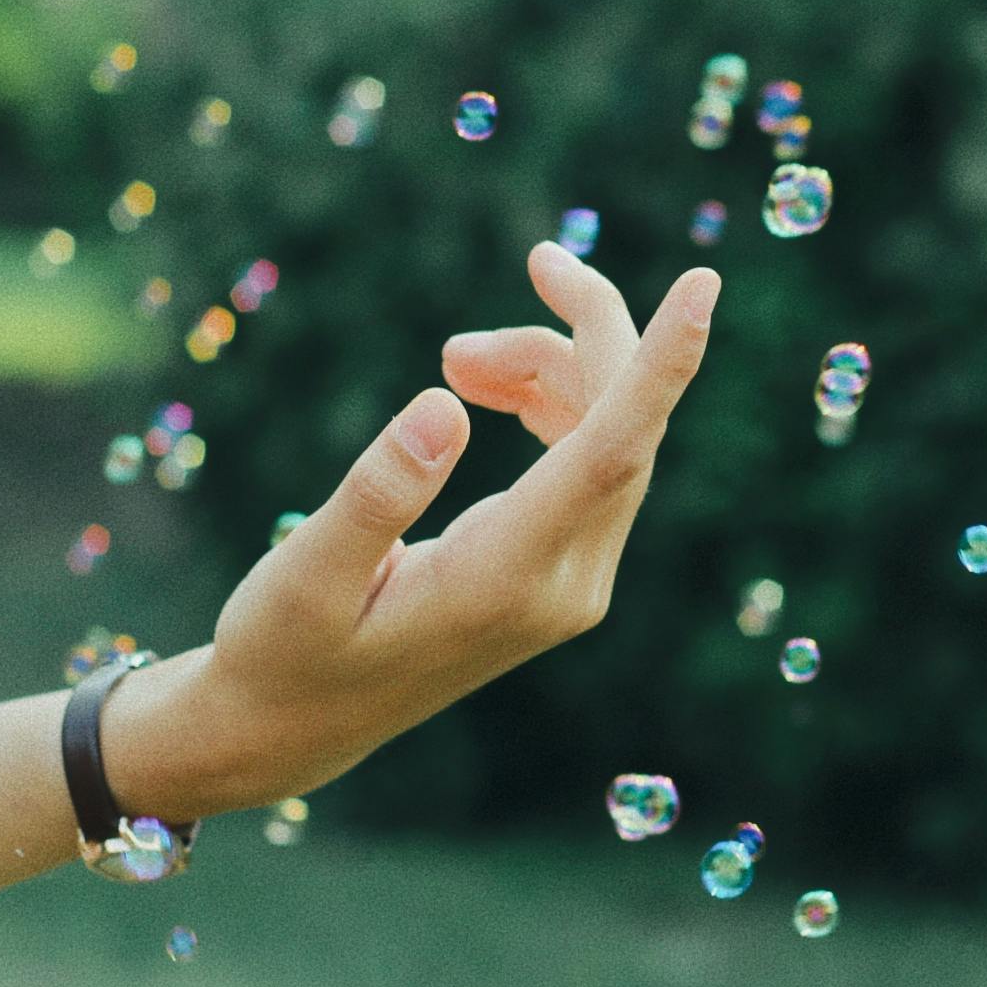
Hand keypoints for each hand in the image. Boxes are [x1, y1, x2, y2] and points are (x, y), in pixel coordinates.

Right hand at [180, 243, 719, 806]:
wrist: (293, 727)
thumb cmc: (283, 650)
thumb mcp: (304, 576)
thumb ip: (376, 495)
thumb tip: (447, 405)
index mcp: (506, 579)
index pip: (613, 452)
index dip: (661, 365)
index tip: (702, 285)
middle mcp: (564, 586)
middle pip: (621, 428)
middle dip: (582, 334)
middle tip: (535, 259)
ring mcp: (573, 587)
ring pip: (610, 439)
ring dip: (553, 371)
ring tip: (459, 353)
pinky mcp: (561, 577)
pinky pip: (591, 465)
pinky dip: (550, 407)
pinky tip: (484, 388)